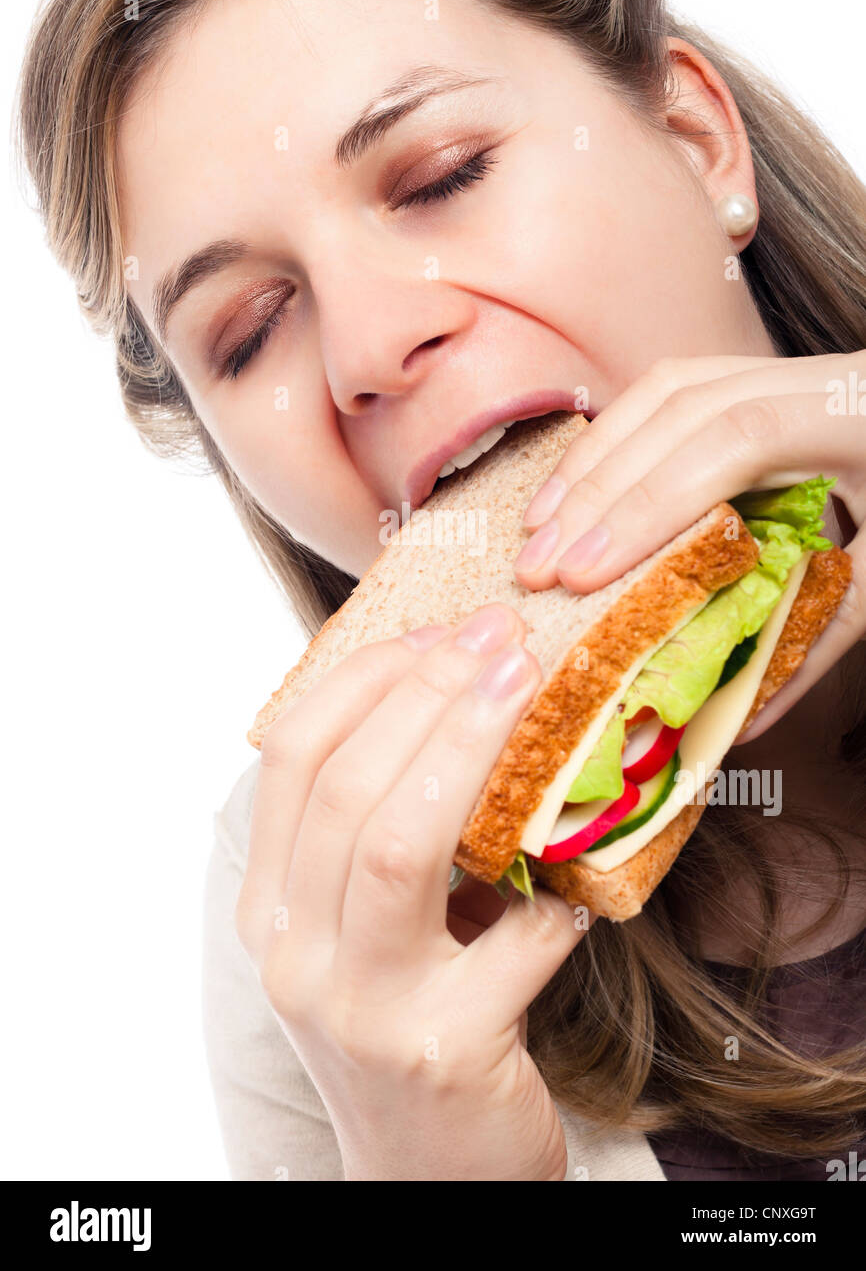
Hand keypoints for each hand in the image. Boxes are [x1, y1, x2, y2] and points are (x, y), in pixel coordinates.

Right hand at [235, 604, 591, 1181]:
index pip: (291, 759)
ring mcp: (362, 1007)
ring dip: (467, 746)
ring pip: (397, 846)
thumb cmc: (409, 1028)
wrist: (428, 1179)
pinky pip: (512, 938)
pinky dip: (556, 881)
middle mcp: (294, 956)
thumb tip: (463, 708)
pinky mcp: (444, 1049)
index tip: (437, 632)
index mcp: (269, 910)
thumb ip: (383, 839)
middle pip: (345, 786)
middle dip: (427, 690)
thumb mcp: (365, 933)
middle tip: (499, 635)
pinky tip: (585, 858)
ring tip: (525, 682)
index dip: (365, 678)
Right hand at [513, 351, 865, 739]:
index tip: (583, 573)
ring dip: (598, 458)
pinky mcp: (770, 379)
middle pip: (682, 411)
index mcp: (858, 418)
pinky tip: (582, 484)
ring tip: (539, 527)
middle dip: (601, 491)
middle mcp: (821, 377)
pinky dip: (622, 437)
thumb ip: (822, 640)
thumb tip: (738, 724)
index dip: (649, 503)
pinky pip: (678, 390)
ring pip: (669, 389)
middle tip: (536, 569)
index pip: (732, 443)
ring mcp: (795, 369)